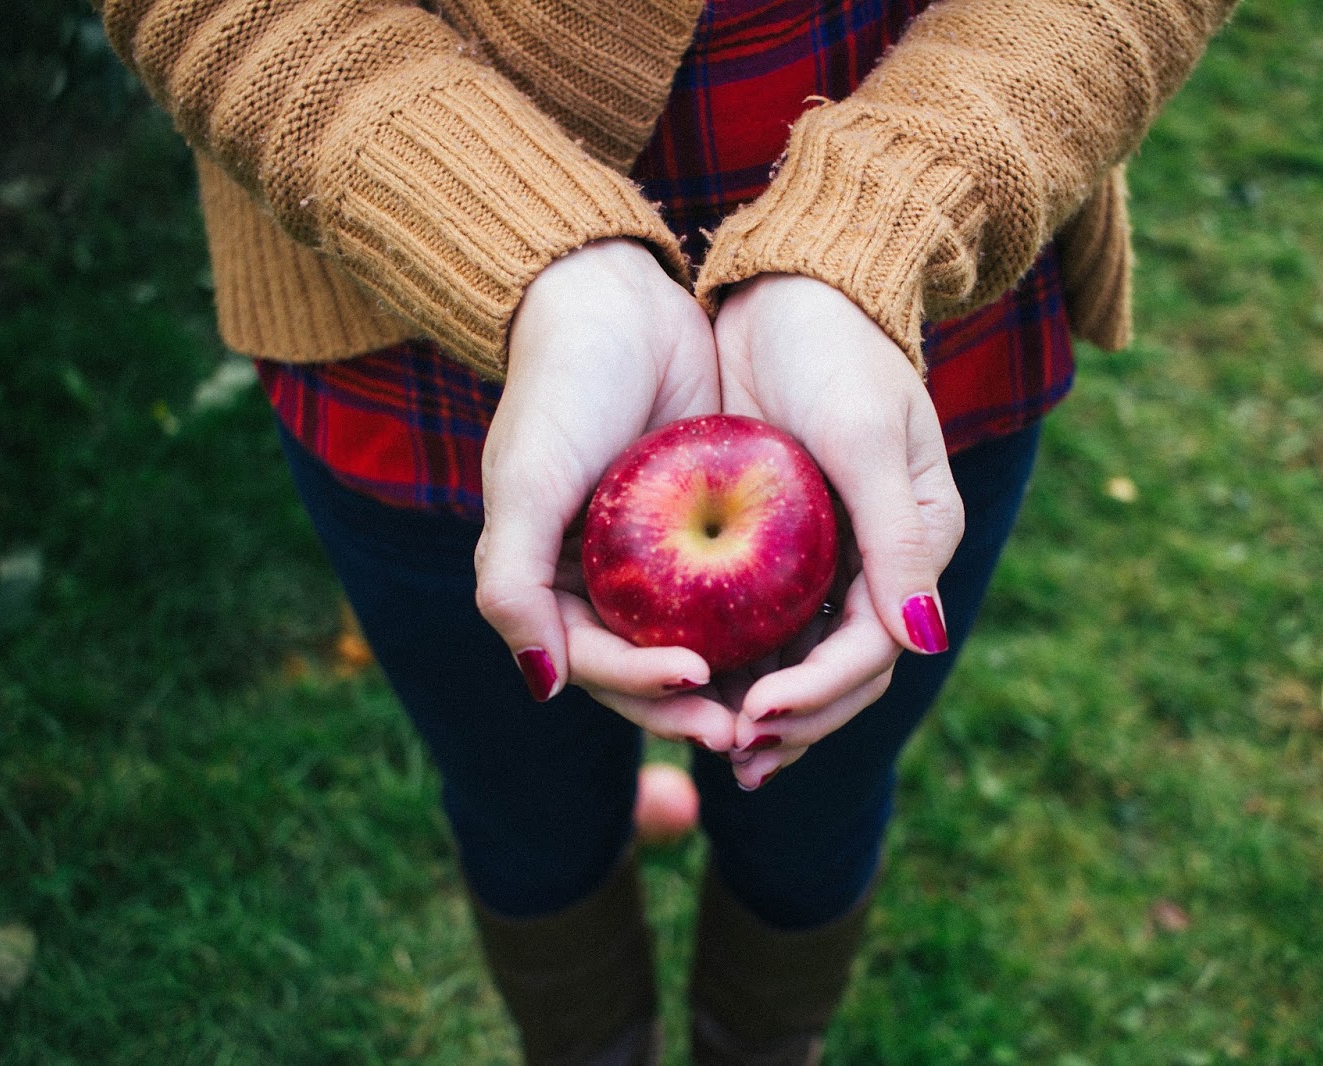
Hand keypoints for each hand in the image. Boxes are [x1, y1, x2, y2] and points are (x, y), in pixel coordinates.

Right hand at [475, 239, 735, 752]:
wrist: (612, 297)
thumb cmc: (561, 389)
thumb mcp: (526, 483)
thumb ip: (512, 586)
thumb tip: (541, 687)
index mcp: (553, 587)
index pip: (598, 665)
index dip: (644, 692)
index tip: (698, 682)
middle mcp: (605, 585)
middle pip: (654, 672)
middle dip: (697, 708)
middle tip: (751, 727)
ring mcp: (660, 560)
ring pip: (703, 643)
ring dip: (739, 682)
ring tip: (786, 705)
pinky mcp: (711, 525)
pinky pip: (742, 591)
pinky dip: (767, 623)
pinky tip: (810, 640)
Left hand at [711, 274, 965, 787]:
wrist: (785, 285)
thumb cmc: (832, 349)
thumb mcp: (865, 436)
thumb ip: (895, 540)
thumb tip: (926, 643)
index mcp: (918, 540)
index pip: (875, 645)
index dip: (820, 692)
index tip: (756, 714)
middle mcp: (879, 560)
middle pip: (844, 670)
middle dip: (793, 720)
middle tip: (730, 754)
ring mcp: (829, 556)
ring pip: (802, 657)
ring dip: (764, 708)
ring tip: (712, 745)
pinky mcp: (779, 544)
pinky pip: (762, 621)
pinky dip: (735, 660)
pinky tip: (691, 687)